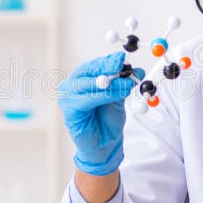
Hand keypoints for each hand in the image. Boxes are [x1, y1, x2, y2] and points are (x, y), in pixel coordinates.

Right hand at [58, 52, 144, 175]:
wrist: (104, 145)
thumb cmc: (108, 121)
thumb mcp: (118, 97)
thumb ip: (121, 83)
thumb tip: (135, 70)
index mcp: (82, 79)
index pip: (94, 65)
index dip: (108, 61)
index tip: (122, 57)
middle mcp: (71, 85)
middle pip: (89, 71)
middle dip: (108, 67)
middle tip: (123, 65)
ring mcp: (67, 97)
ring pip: (89, 84)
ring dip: (110, 83)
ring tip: (127, 84)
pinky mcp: (69, 110)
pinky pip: (88, 99)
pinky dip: (105, 95)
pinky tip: (118, 94)